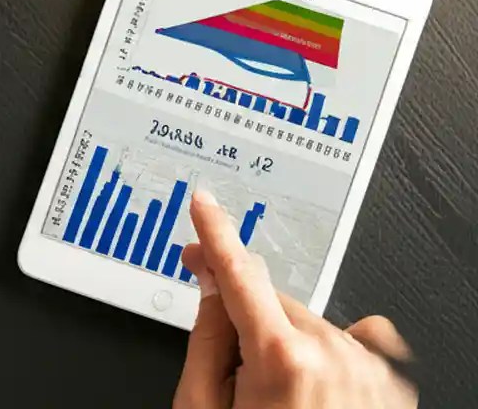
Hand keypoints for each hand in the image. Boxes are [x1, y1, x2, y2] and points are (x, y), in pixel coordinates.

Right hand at [174, 190, 416, 408]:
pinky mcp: (391, 380)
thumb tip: (211, 286)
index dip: (214, 232)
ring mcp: (369, 365)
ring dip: (286, 343)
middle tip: (231, 374)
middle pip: (270, 302)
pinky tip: (323, 383)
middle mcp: (333, 351)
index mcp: (280, 356)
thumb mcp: (203, 408)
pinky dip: (334, 350)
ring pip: (308, 322)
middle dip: (244, 321)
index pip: (238, 272)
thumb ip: (206, 338)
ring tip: (278, 401)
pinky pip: (356, 339)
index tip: (204, 204)